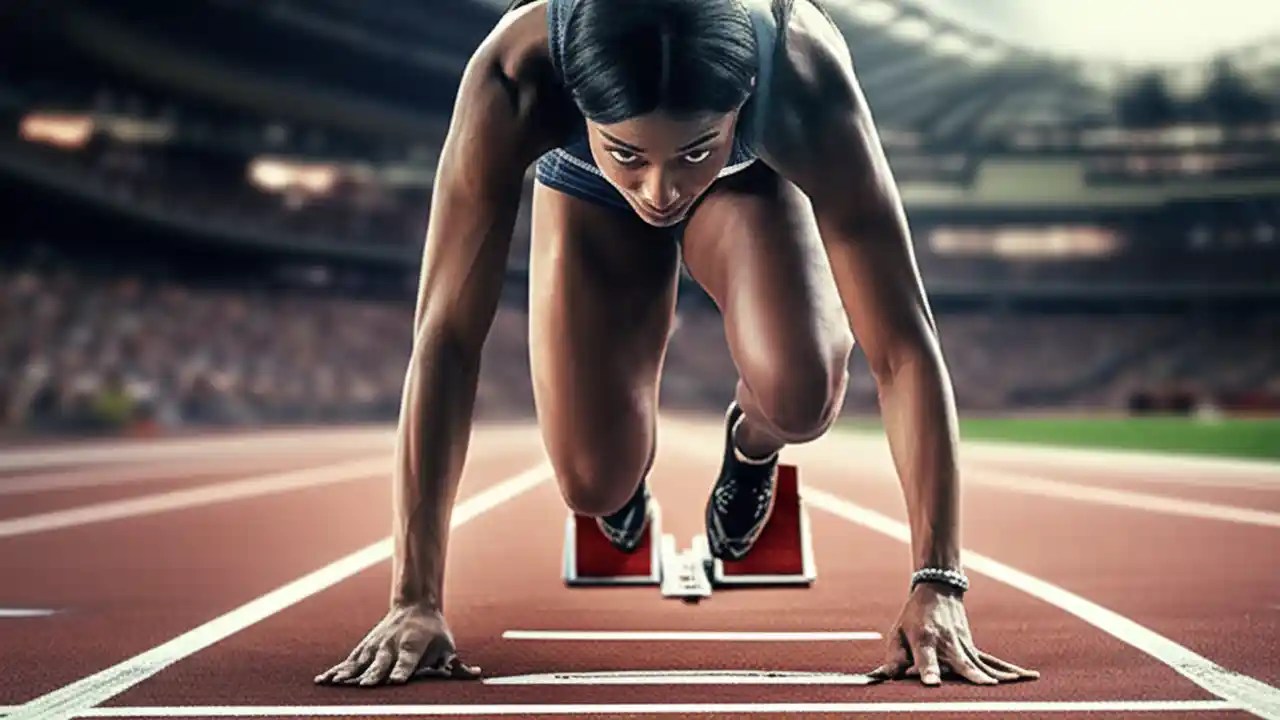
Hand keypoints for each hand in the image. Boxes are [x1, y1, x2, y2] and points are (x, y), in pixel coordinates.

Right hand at [314, 603, 480, 685]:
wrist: (414, 605)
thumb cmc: (433, 632)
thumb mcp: (447, 645)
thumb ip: (458, 665)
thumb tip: (476, 674)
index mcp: (412, 646)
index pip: (406, 661)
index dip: (400, 671)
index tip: (394, 681)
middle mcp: (390, 646)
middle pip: (380, 663)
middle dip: (373, 675)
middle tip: (364, 686)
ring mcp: (374, 647)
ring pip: (358, 662)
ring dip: (346, 674)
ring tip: (331, 685)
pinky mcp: (363, 649)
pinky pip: (347, 662)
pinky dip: (334, 671)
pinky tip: (321, 681)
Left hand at [867, 582, 1038, 685]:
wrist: (937, 590)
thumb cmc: (912, 617)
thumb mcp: (896, 635)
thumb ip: (892, 661)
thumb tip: (880, 680)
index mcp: (924, 640)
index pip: (926, 658)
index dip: (928, 670)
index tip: (932, 683)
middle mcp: (948, 643)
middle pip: (961, 662)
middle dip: (972, 675)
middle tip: (985, 686)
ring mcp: (965, 646)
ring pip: (983, 663)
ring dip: (999, 675)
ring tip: (1012, 686)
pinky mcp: (975, 648)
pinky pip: (994, 661)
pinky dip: (1012, 670)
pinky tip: (1029, 677)